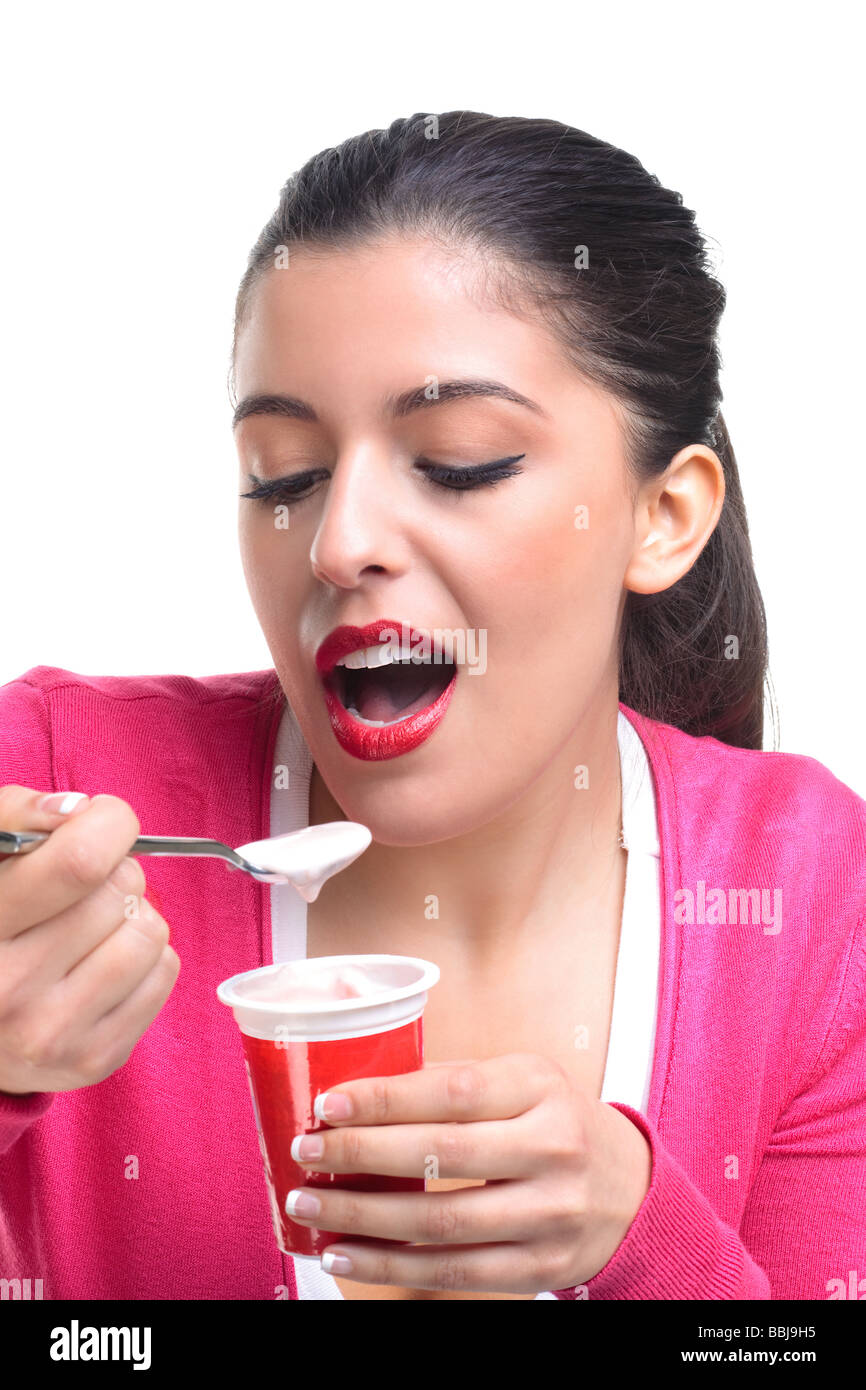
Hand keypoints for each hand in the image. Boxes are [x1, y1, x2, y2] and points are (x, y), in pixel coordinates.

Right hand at [0, 784, 179, 1094]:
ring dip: (134, 916)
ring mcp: (53, 1032)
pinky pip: (165, 973)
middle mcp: (9, 989)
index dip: (107, 825)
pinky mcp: (95, 1058)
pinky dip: (147, 957)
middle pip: (121, 891)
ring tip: (94, 926)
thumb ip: (19, 817)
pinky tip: (104, 962)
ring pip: (151, 932)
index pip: (79, 863)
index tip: (101, 821)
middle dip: (115, 872)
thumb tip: (80, 812)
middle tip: (85, 887)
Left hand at [286, 1052, 651, 1292]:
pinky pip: (453, 1272)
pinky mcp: (542, 1267)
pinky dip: (392, 1266)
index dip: (385, 1098)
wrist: (630, 1188)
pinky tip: (347, 1253)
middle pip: (441, 1156)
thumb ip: (454, 1082)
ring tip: (310, 1208)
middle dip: (361, 1156)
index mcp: (540, 1088)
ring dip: (364, 1218)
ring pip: (441, 1223)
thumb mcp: (523, 1080)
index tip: (328, 1104)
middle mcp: (552, 1148)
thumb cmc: (555, 1121)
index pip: (453, 1092)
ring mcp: (551, 1213)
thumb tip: (360, 1088)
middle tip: (306, 1152)